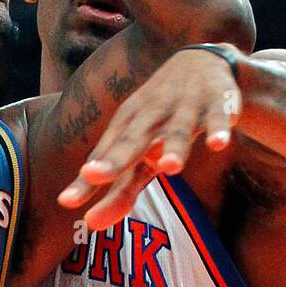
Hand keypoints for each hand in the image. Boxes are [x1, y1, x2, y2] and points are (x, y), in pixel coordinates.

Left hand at [57, 48, 241, 229]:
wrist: (200, 61)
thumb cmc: (160, 116)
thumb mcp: (139, 148)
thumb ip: (120, 187)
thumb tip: (92, 224)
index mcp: (127, 126)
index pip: (105, 157)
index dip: (88, 180)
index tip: (66, 202)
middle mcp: (151, 116)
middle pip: (132, 140)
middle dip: (115, 159)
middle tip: (94, 176)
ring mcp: (184, 108)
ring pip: (178, 130)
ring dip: (174, 147)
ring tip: (170, 169)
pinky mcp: (216, 103)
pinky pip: (218, 118)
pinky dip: (218, 129)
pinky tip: (218, 144)